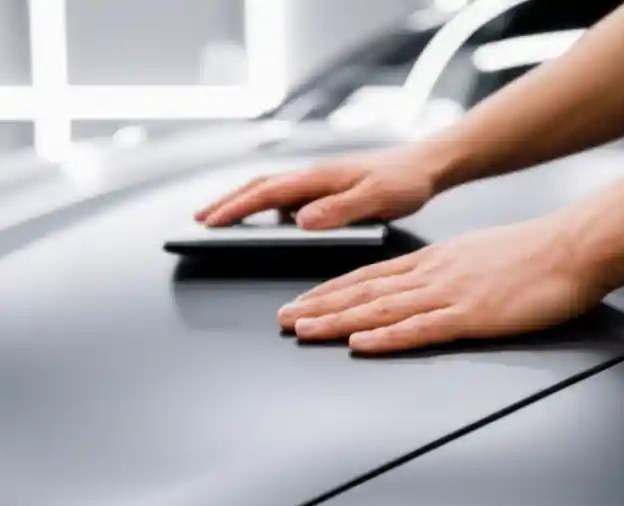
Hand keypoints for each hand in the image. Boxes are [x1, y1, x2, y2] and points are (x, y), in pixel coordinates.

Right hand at [195, 147, 441, 229]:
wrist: (425, 165)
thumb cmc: (404, 181)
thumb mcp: (377, 198)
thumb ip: (340, 210)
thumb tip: (300, 221)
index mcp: (320, 178)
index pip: (267, 192)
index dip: (236, 208)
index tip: (211, 222)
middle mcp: (313, 175)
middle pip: (257, 186)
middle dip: (225, 202)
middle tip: (198, 220)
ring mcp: (316, 180)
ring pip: (267, 188)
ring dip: (239, 201)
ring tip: (216, 218)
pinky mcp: (324, 187)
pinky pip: (283, 195)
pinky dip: (260, 204)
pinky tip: (256, 218)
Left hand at [277, 219, 611, 353]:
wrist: (575, 246)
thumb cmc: (537, 253)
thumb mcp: (481, 254)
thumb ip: (451, 270)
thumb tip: (432, 282)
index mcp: (435, 260)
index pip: (370, 276)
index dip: (331, 291)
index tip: (303, 302)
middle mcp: (433, 273)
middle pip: (364, 292)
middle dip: (319, 307)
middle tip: (283, 319)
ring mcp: (450, 294)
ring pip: (380, 309)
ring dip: (337, 321)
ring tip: (304, 331)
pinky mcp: (471, 315)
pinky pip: (420, 328)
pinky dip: (385, 337)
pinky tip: (360, 344)